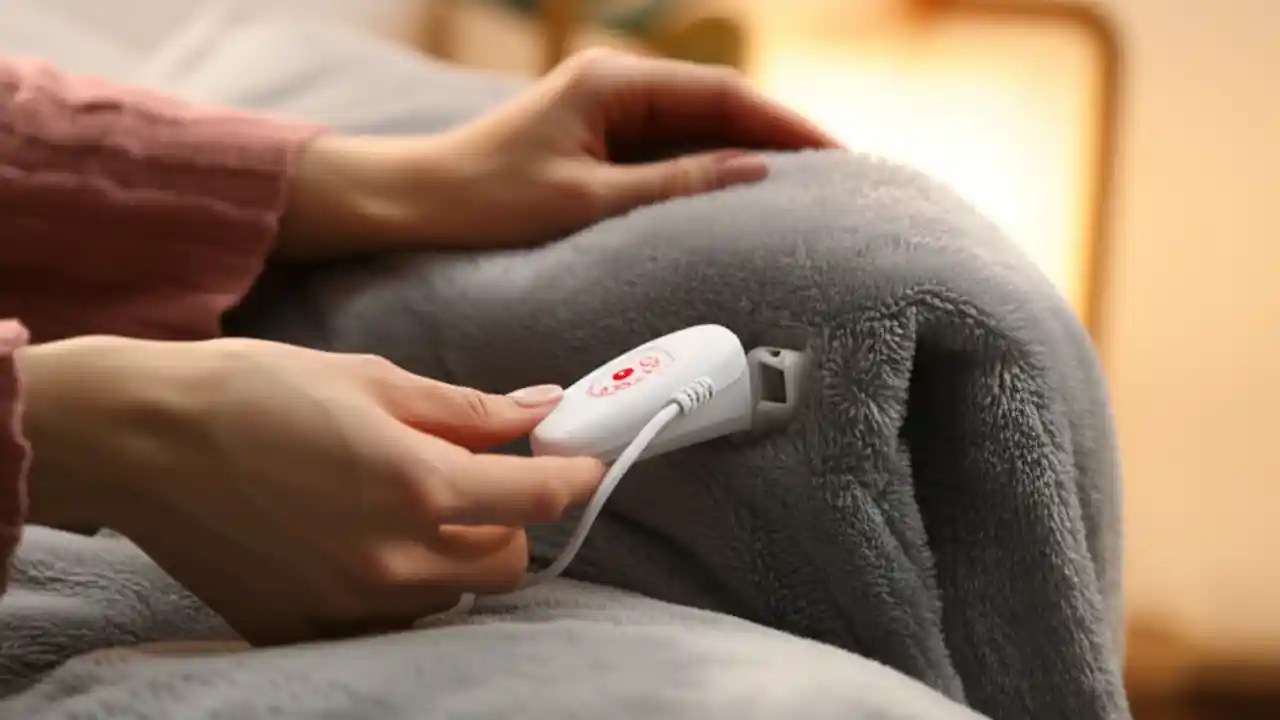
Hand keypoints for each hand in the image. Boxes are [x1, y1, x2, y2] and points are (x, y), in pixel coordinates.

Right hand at [17, 337, 603, 643]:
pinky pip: (388, 619)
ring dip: (450, 553)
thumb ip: (469, 409)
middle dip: (507, 520)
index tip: (582, 462)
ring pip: (450, 595)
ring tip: (397, 503)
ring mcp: (348, 605)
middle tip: (472, 478)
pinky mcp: (305, 628)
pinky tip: (355, 539)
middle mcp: (393, 560)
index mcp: (418, 486)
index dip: (572, 475)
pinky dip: (396, 583)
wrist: (142, 441)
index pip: (538, 498)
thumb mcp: (373, 381)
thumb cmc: (253, 393)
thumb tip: (540, 409)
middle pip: (505, 563)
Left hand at [281, 48, 838, 256]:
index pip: (723, 96)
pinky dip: (709, 169)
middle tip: (838, 176)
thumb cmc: (487, 197)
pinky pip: (670, 148)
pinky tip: (742, 194)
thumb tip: (753, 174)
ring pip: (699, 127)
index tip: (835, 156)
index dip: (785, 126)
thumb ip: (673, 183)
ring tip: (807, 189)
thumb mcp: (587, 199)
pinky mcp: (600, 138)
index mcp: (614, 82)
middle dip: (778, 138)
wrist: (417, 200)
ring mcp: (609, 110)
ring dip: (748, 154)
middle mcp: (616, 84)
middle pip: (719, 106)